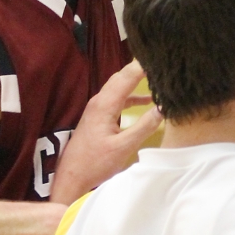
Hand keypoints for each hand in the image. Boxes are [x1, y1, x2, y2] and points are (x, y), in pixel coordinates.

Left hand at [49, 61, 162, 204]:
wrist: (71, 178)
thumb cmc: (95, 164)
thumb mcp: (124, 147)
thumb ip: (144, 127)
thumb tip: (162, 108)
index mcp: (105, 105)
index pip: (128, 76)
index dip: (144, 65)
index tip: (161, 56)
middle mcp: (100, 101)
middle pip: (122, 75)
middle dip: (140, 66)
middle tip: (161, 60)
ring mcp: (97, 107)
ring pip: (119, 85)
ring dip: (136, 78)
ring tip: (156, 74)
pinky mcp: (98, 116)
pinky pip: (118, 97)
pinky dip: (132, 94)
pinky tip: (146, 100)